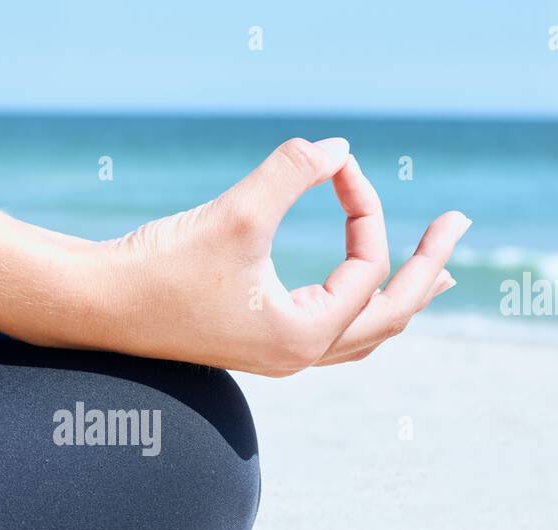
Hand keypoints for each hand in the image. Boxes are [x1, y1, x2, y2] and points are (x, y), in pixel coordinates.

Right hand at [92, 138, 470, 375]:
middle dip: (427, 267)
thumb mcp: (237, 213)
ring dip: (400, 298)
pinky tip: (360, 292)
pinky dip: (360, 309)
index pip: (367, 268)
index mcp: (303, 335)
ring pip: (363, 334)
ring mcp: (278, 355)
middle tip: (459, 224)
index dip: (365, 207)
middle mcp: (298, 355)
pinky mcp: (256, 344)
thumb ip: (293, 173)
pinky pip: (331, 335)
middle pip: (389, 316)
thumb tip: (339, 147)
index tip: (340, 165)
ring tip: (435, 274)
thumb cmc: (162, 265)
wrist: (98, 304)